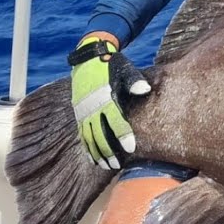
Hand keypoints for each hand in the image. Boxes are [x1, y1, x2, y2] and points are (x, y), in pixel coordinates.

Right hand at [69, 34, 150, 168]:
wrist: (88, 59)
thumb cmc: (111, 64)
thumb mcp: (124, 68)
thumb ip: (134, 81)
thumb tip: (145, 89)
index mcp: (106, 98)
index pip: (116, 121)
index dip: (123, 136)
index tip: (130, 149)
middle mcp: (93, 107)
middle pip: (100, 134)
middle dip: (109, 151)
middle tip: (117, 165)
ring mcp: (84, 111)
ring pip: (89, 137)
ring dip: (97, 152)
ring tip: (107, 165)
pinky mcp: (79, 113)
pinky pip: (82, 134)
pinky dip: (87, 147)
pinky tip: (93, 158)